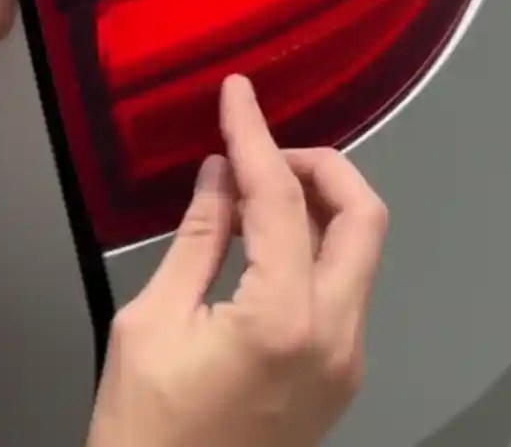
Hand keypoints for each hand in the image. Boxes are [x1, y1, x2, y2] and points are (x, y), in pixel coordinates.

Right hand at [87, 75, 388, 446]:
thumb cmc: (145, 433)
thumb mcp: (150, 324)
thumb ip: (197, 238)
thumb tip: (219, 175)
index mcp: (284, 321)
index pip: (281, 200)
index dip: (256, 136)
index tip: (240, 97)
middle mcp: (337, 336)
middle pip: (365, 216)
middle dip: (322, 167)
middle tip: (265, 151)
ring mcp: (349, 358)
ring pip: (361, 252)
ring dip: (321, 209)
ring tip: (255, 197)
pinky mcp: (344, 373)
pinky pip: (346, 289)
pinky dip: (316, 252)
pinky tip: (268, 247)